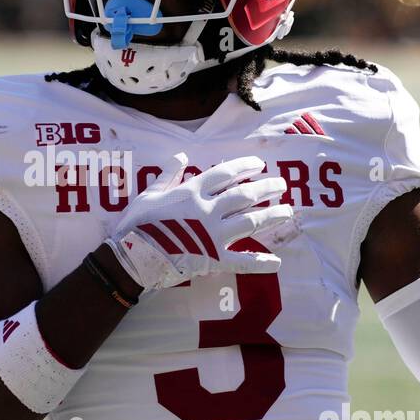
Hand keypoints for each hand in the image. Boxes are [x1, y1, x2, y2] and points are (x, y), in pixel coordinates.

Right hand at [104, 153, 295, 292]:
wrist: (132, 257)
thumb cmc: (136, 224)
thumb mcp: (149, 193)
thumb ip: (168, 174)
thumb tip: (181, 156)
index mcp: (192, 191)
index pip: (225, 173)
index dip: (245, 166)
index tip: (260, 164)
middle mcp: (208, 209)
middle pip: (245, 194)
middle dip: (266, 187)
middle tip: (282, 185)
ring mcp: (213, 234)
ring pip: (251, 220)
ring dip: (272, 215)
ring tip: (287, 211)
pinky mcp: (214, 259)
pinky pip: (243, 261)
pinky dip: (261, 263)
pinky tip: (277, 262)